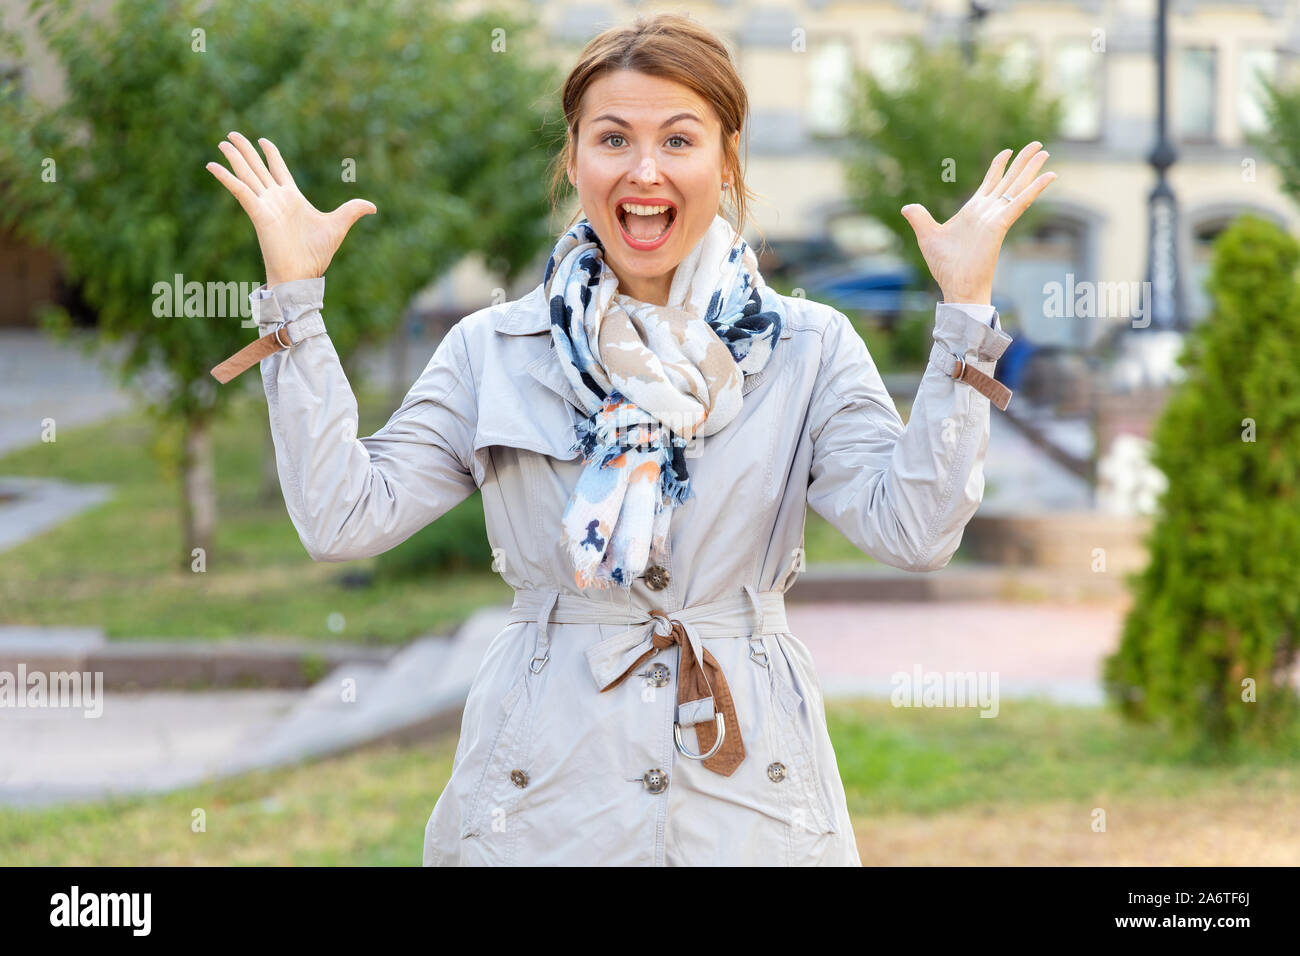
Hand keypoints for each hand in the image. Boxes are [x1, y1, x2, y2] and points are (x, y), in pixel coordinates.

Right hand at [205, 131, 375, 286]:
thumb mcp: (338, 226)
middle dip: (246, 151)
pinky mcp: (258, 214)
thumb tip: (373, 207)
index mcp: (292, 198)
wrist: (303, 275)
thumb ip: (352, 211)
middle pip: (258, 168)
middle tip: (233, 135)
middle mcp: (276, 199)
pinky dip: (226, 178)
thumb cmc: (316, 254)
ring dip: (234, 158)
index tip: (263, 140)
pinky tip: (212, 166)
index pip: (279, 170)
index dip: (271, 155)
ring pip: (247, 175)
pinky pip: (240, 192)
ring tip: (222, 142)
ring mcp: (265, 205)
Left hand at [900, 141, 1056, 304]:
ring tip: (1045, 151)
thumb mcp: (927, 236)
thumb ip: (920, 218)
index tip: (1008, 151)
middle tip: (1038, 144)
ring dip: (1031, 169)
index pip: (990, 182)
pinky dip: (1034, 189)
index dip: (999, 166)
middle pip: (1009, 180)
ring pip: (1017, 187)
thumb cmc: (946, 267)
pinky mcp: (1001, 225)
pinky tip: (1049, 176)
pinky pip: (1020, 203)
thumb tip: (907, 208)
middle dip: (1022, 162)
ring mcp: (996, 217)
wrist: (956, 286)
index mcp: (973, 211)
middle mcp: (988, 211)